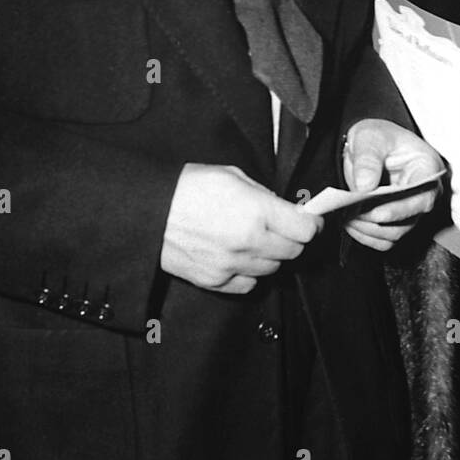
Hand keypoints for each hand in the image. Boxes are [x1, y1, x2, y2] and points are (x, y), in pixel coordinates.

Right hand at [161, 164, 321, 294]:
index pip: (305, 229)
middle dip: (292, 238)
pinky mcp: (216, 282)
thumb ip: (263, 195)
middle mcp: (249, 242)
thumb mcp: (232, 175)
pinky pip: (249, 284)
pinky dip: (249, 273)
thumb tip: (281, 209)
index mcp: (257, 211)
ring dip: (271, 255)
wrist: (148, 211)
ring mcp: (233, 265)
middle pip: (293, 251)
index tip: (309, 220)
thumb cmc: (186, 188)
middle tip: (282, 227)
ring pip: (273, 268)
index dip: (311, 223)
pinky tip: (239, 257)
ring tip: (254, 239)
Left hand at [341, 119, 442, 251]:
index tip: (376, 213)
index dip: (401, 209)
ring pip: (395, 233)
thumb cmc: (376, 136)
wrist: (368, 146)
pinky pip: (384, 240)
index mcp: (427, 169)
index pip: (424, 196)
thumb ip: (367, 158)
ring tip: (346, 218)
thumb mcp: (370, 137)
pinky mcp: (396, 221)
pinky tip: (349, 225)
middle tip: (351, 214)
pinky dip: (366, 236)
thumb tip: (364, 186)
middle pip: (409, 220)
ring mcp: (410, 210)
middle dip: (378, 221)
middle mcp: (424, 193)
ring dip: (369, 231)